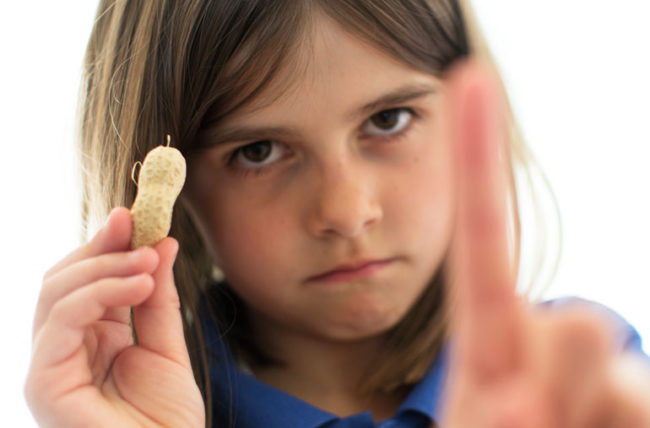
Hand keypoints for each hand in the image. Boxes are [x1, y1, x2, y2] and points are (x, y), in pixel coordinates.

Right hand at [25, 207, 204, 427]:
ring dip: (104, 267)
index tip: (133, 215)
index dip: (106, 244)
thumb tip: (160, 243)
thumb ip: (158, 298)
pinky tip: (136, 284)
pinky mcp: (44, 385)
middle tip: (139, 229)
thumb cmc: (166, 420)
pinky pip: (59, 324)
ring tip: (147, 261)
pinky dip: (96, 294)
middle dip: (102, 248)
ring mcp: (49, 366)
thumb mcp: (168, 346)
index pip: (84, 280)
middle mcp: (64, 349)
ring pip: (56, 293)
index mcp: (90, 338)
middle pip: (63, 279)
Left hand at [441, 59, 649, 426]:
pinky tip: (604, 426)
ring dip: (600, 411)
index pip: (482, 243)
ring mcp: (595, 397)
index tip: (469, 81)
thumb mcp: (477, 427)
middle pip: (573, 324)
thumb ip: (508, 380)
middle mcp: (542, 367)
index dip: (477, 162)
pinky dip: (625, 416)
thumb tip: (601, 349)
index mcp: (484, 358)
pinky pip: (641, 396)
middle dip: (564, 376)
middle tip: (536, 423)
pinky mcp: (632, 414)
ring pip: (613, 359)